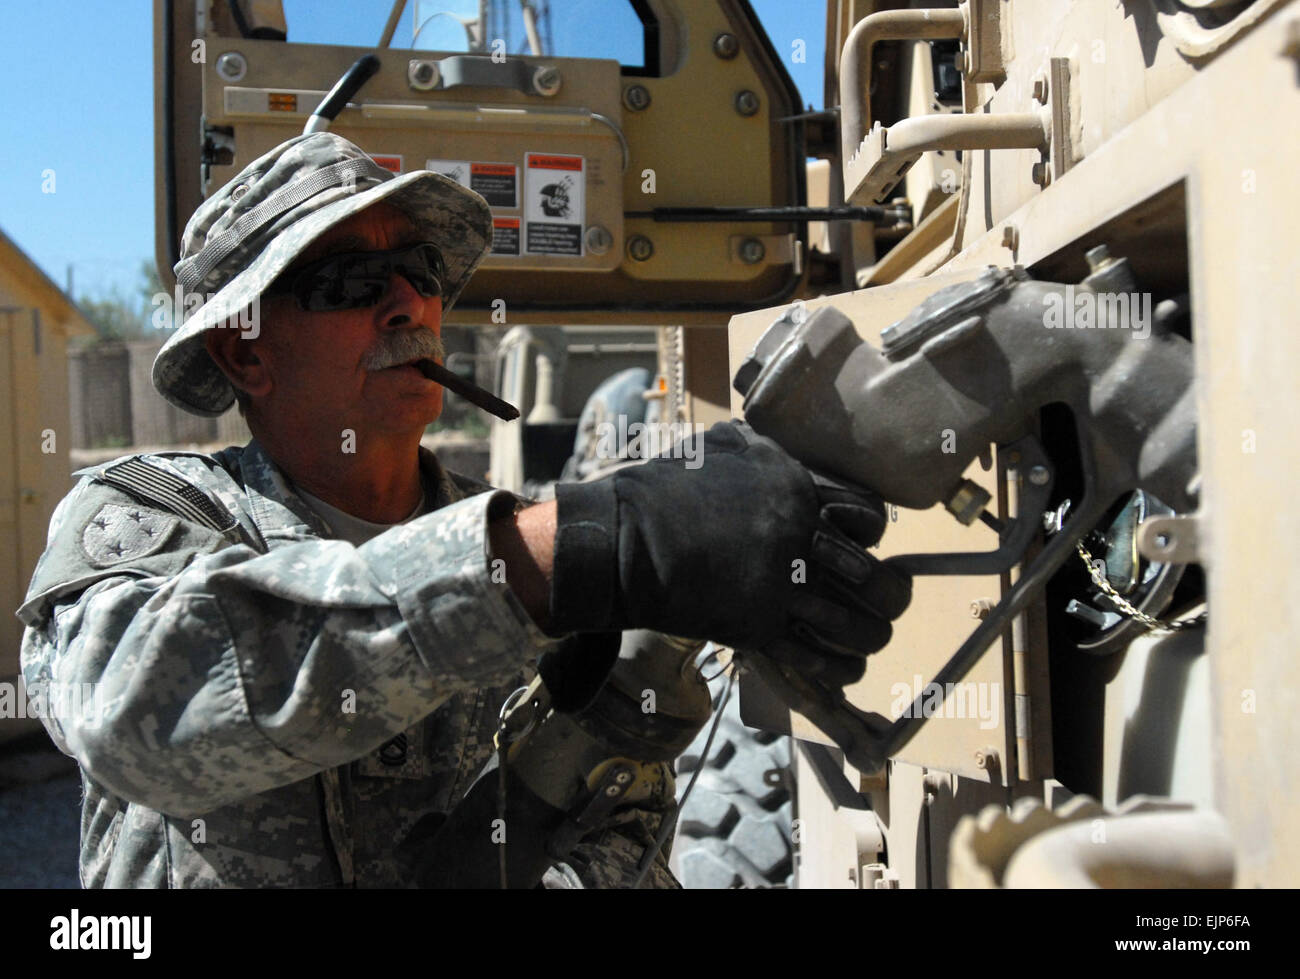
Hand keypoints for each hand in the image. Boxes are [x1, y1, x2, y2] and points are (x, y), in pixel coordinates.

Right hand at [548, 420, 910, 683]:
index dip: (874, 539)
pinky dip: (838, 668)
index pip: (868, 517)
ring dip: (868, 637)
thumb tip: (778, 454)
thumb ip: (764, 455)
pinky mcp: (758, 625)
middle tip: (885, 605)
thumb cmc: (663, 491)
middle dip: (888, 597)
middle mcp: (797, 535)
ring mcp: (779, 583)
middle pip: (873, 578)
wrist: (621, 539)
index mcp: (795, 489)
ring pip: (852, 624)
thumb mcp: (722, 450)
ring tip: (868, 641)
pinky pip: (817, 656)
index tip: (866, 550)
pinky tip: (844, 669)